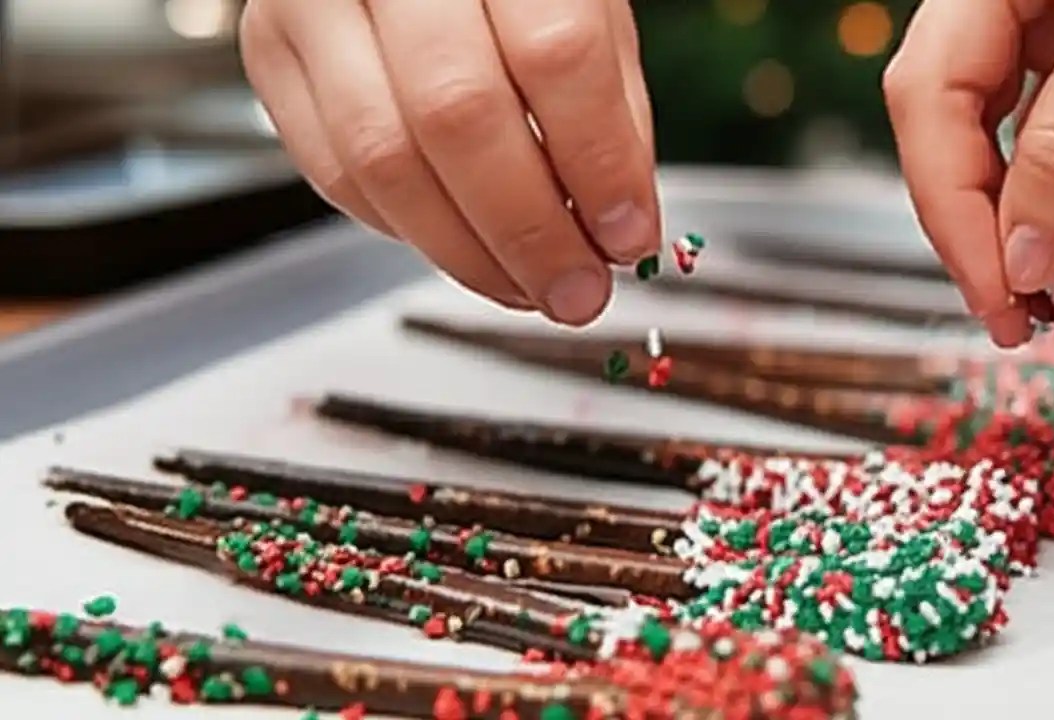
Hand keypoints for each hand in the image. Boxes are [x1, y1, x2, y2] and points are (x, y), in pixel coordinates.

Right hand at [240, 0, 658, 325]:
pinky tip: (462, 244)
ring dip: (466, 252)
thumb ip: (609, 110)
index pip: (555, 55)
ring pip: (384, 161)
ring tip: (525, 286)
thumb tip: (617, 226)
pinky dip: (408, 231)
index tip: (628, 235)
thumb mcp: (584, 6)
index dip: (598, 164)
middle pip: (458, 116)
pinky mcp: (270, 55)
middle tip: (576, 290)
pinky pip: (335, 174)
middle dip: (529, 232)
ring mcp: (312, 4)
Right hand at [884, 0, 1053, 346]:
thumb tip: (1019, 262)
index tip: (993, 286)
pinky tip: (1050, 248)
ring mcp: (1028, 25)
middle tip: (1006, 311)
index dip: (951, 202)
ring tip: (1030, 298)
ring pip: (979, 140)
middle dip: (970, 226)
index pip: (929, 97)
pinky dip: (1037, 200)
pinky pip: (1029, 138)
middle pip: (942, 126)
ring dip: (1000, 225)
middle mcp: (992, 0)